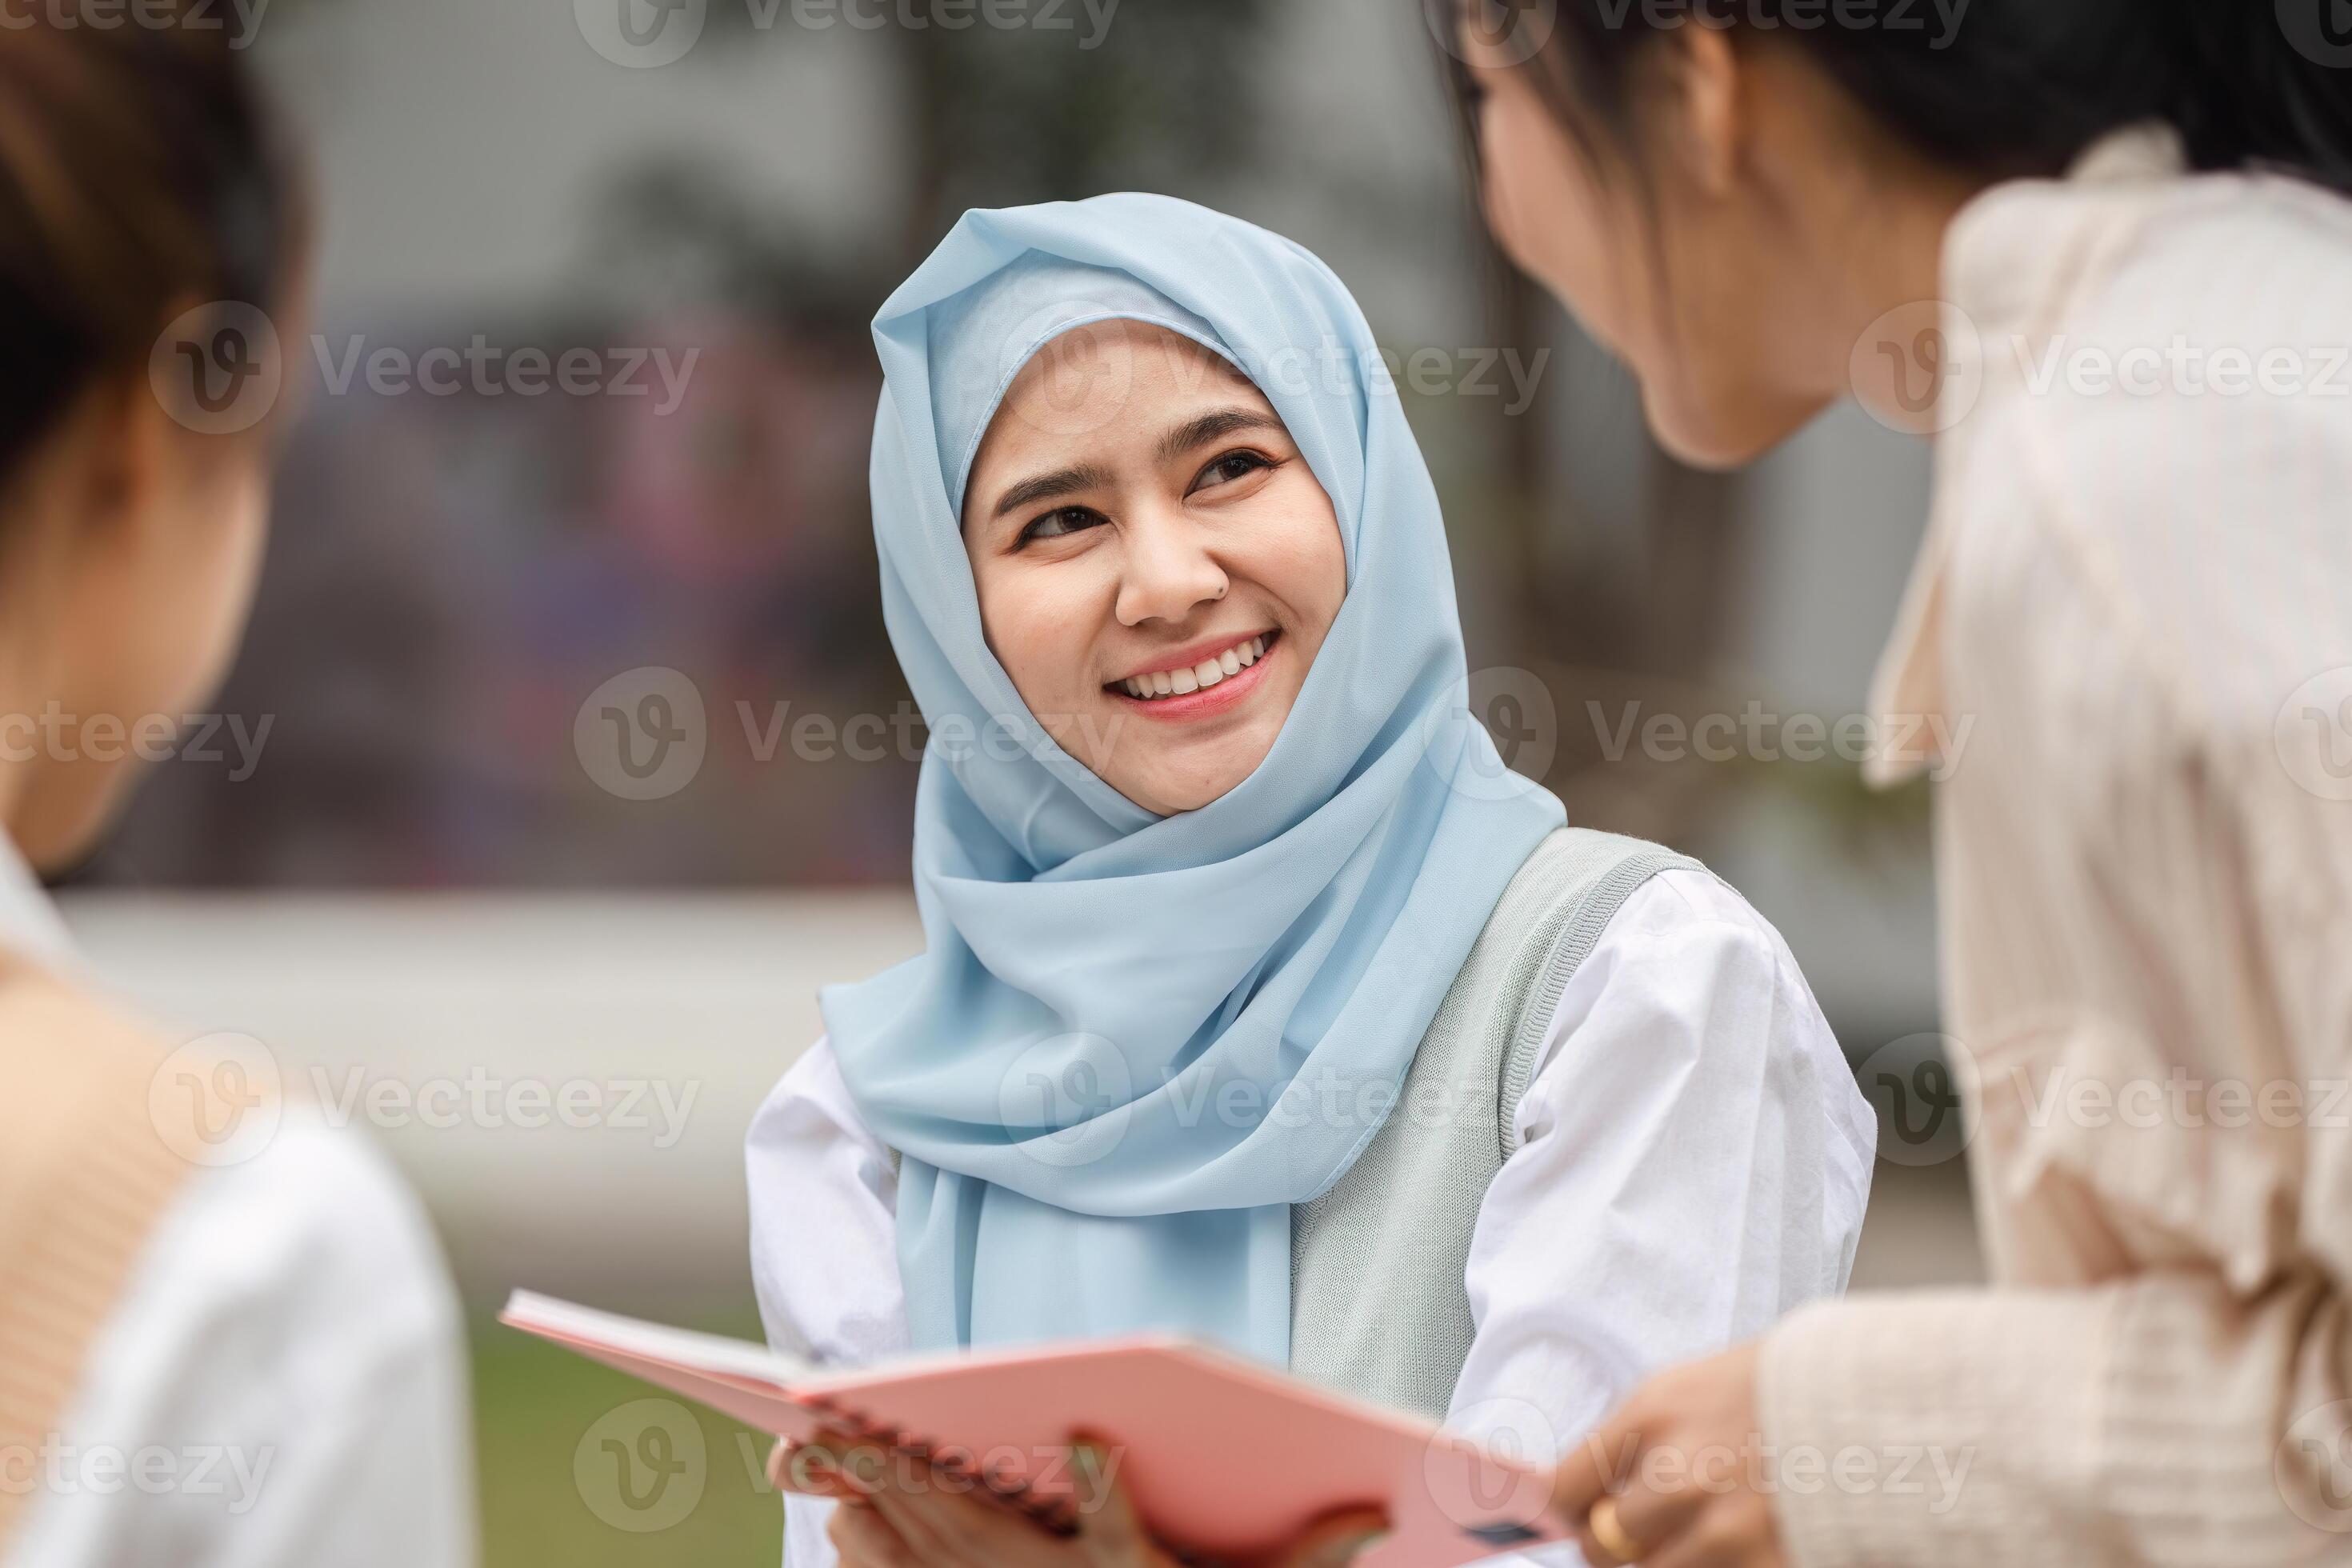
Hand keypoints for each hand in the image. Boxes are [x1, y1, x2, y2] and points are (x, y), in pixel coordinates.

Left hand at [770, 1430, 1388, 1567]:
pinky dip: (871, 1552)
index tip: (1088, 1437)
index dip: (1106, 1487)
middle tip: (856, 1421)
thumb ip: (1312, 1557)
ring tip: (823, 1449)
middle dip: (913, 1476)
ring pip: (922, 1556)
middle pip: (976, 1533)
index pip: (1122, 1533)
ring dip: (872, 1504)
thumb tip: (1375, 1512)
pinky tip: (842, 1516)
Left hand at [1550, 1343, 1784, 1567]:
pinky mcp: (1764, 1564)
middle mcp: (1679, 1478)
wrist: (1873, 1402)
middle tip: (1637, 1527)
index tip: (1571, 1514)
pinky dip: (1720, 1563)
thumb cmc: (1775, 1391)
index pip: (1564, 1488)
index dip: (1565, 1509)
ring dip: (1671, 1556)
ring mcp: (1724, 1531)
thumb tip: (1575, 1495)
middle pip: (1602, 1545)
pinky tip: (1742, 1537)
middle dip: (1614, 1541)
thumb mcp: (1685, 1391)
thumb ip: (1632, 1444)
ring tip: (1706, 1522)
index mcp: (1652, 1418)